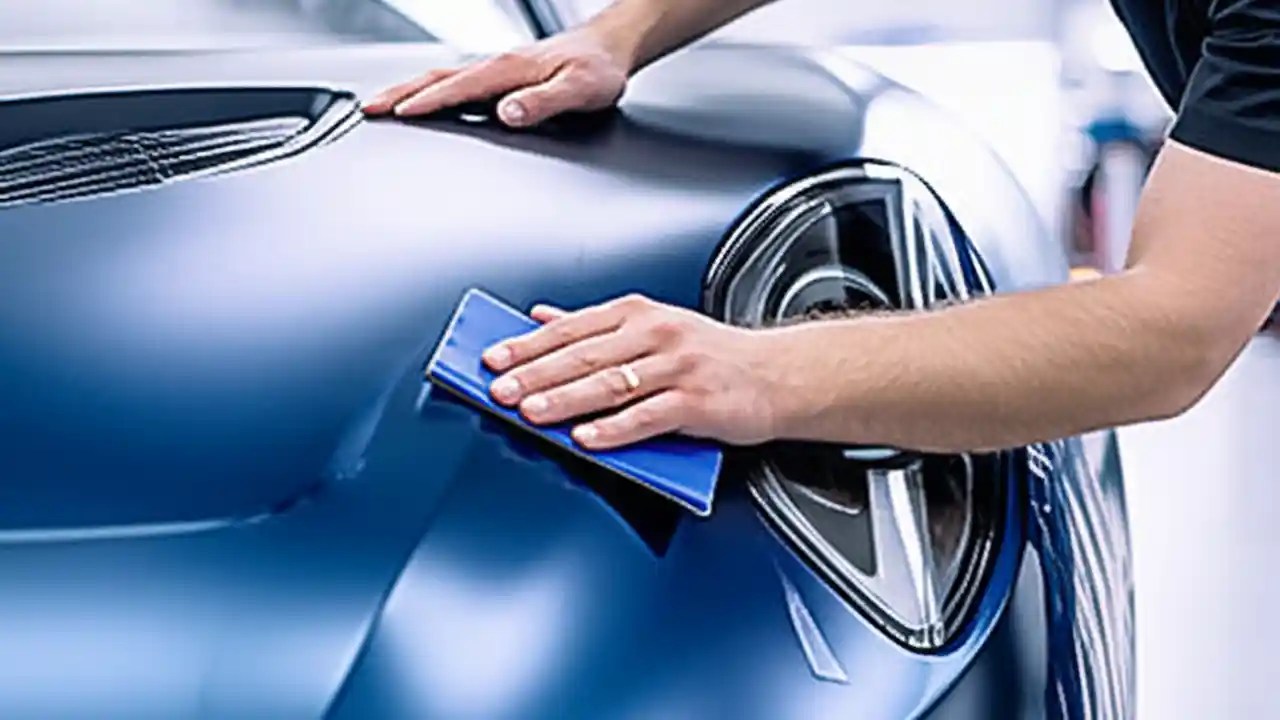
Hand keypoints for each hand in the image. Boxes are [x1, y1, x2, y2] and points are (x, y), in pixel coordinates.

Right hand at [362, 25, 630, 126]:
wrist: (609, 49)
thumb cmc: (597, 71)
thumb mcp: (579, 92)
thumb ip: (542, 103)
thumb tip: (508, 114)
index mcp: (509, 70)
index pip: (457, 88)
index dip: (427, 102)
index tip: (398, 113)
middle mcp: (497, 66)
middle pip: (437, 79)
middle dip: (400, 93)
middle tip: (369, 108)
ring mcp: (497, 69)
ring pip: (443, 77)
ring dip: (410, 90)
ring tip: (382, 104)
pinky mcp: (501, 74)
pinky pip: (457, 80)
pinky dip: (431, 89)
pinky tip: (424, 100)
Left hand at [482, 294, 784, 449]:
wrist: (776, 375)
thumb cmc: (712, 355)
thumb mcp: (652, 327)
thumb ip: (594, 326)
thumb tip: (540, 316)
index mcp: (639, 314)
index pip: (572, 328)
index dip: (529, 344)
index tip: (495, 359)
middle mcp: (656, 335)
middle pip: (585, 355)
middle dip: (537, 374)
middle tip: (501, 390)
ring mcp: (678, 368)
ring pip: (612, 384)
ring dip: (566, 400)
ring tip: (532, 413)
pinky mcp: (697, 401)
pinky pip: (649, 416)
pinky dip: (615, 428)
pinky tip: (587, 439)